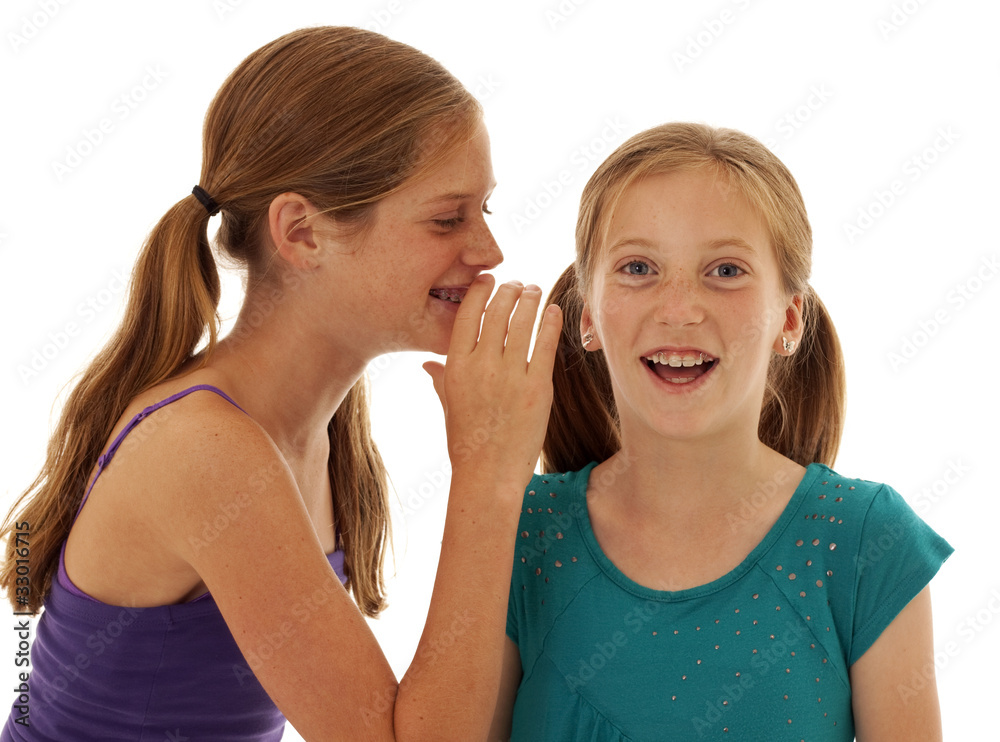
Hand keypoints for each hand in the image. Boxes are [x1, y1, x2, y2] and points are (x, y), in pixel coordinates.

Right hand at [423, 275, 562, 494]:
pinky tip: (554, 311)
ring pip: (523, 323)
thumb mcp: (448, 407)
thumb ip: (441, 379)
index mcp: (456, 367)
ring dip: (531, 300)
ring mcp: (510, 376)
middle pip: (497, 312)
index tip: (490, 280)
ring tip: (536, 292)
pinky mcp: (537, 388)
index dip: (480, 292)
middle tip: (519, 284)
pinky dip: (550, 323)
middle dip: (510, 291)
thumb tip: (428, 364)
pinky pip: (545, 345)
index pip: (468, 315)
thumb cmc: (466, 443)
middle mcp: (481, 366)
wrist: (488, 475)